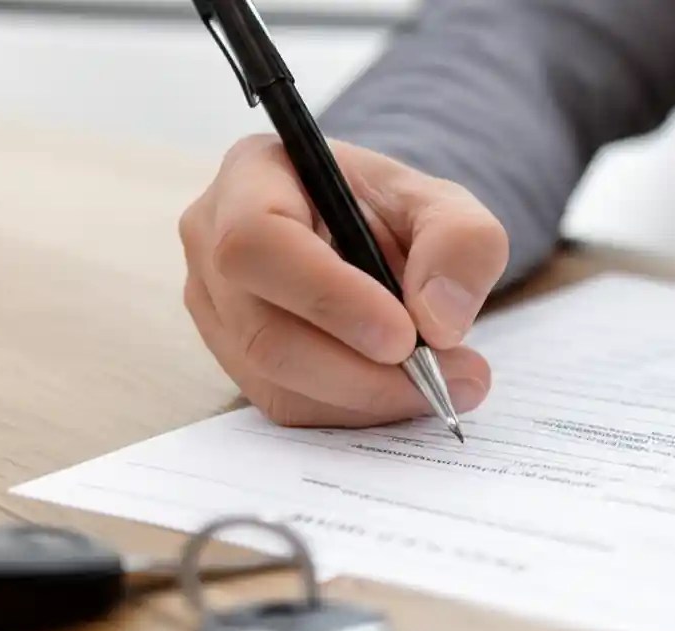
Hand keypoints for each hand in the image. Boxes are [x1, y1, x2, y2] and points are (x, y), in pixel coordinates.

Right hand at [179, 136, 507, 426]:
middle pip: (263, 331)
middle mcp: (213, 242)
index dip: (327, 297)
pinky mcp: (233, 360)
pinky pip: (286, 404)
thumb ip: (461, 243)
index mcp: (252, 175)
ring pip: (274, 380)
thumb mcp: (448, 206)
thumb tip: (438, 321)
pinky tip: (401, 393)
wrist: (374, 239)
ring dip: (364, 398)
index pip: (258, 240)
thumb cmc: (397, 212)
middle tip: (440, 379)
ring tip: (440, 386)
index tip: (402, 336)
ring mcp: (216, 307)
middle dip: (359, 371)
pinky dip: (352, 410)